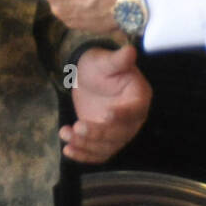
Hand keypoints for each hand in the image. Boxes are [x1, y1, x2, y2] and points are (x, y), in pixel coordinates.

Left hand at [63, 44, 151, 162]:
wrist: (88, 78)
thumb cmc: (100, 66)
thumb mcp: (106, 61)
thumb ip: (118, 60)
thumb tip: (130, 50)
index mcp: (138, 98)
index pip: (134, 111)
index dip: (122, 115)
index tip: (106, 114)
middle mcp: (132, 119)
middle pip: (120, 134)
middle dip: (98, 133)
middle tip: (78, 126)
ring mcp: (118, 132)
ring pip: (107, 147)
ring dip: (86, 145)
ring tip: (66, 133)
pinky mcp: (104, 141)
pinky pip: (97, 154)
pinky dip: (83, 155)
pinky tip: (67, 150)